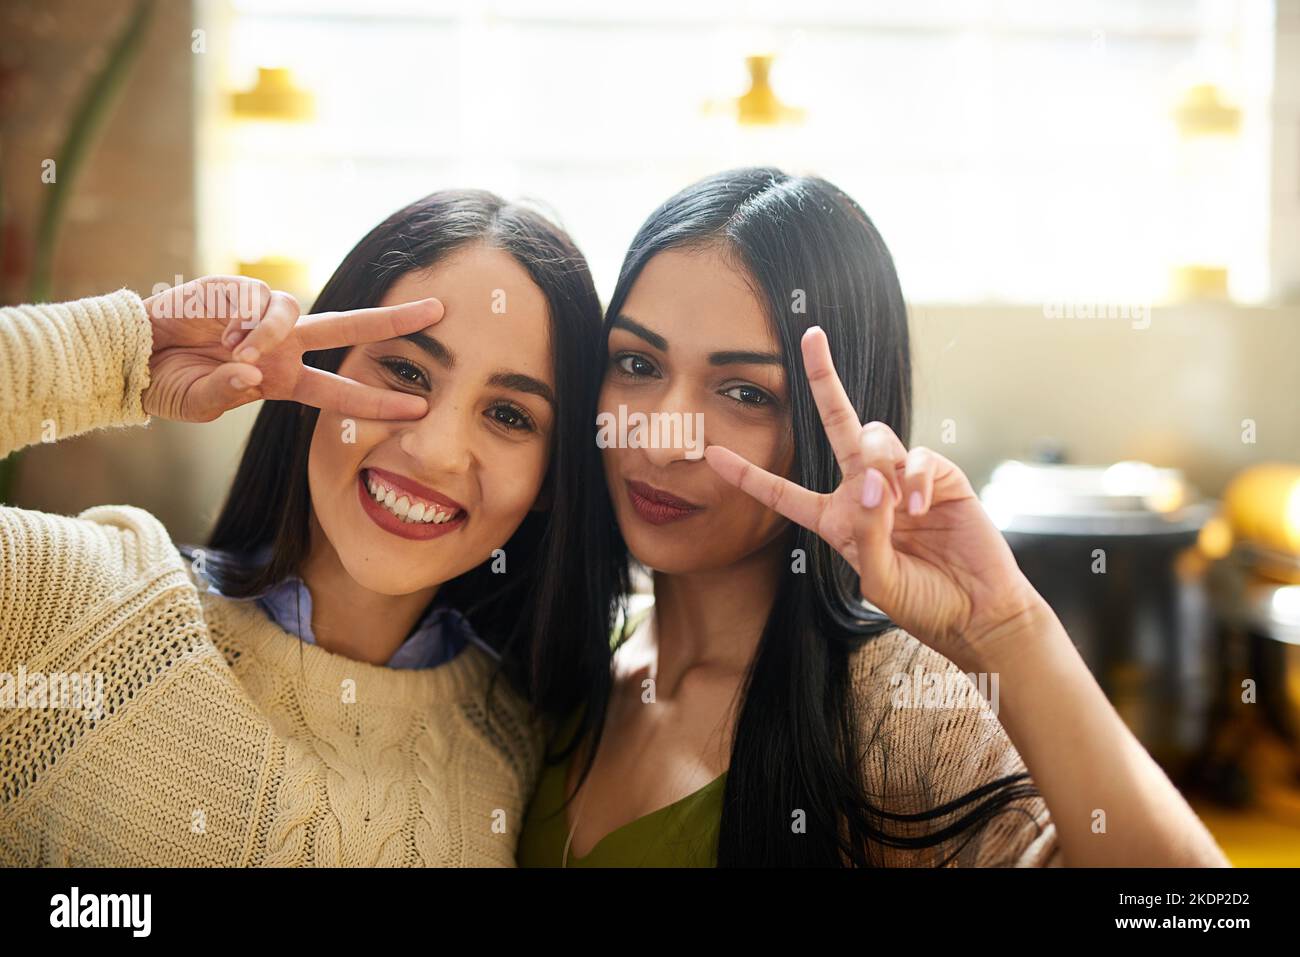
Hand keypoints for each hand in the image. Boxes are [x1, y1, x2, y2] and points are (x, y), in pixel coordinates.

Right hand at [140, 275, 441, 422]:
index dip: (379, 401)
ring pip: (298, 315)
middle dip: (395, 321)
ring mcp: (266, 316)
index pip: (342, 391)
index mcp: (285, 379)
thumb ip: (225, 395)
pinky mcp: (242, 289)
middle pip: (352, 329)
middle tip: (440, 312)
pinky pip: (262, 305)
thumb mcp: (199, 404)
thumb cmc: (169, 383)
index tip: (419, 409)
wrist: (132, 354)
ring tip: (236, 355)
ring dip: (271, 338)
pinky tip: (223, 336)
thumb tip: (251, 377)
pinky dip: (249, 325)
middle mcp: (285, 345)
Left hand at [704, 326, 1049, 669]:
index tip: (713, 454)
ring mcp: (903, 479)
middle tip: (811, 337)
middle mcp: (865, 491)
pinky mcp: (939, 475)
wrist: (977, 610)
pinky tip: (920, 509)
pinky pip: (918, 457)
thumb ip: (866, 536)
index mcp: (836, 520)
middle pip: (838, 425)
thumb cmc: (923, 602)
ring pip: (876, 439)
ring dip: (880, 465)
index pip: (785, 494)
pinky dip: (915, 480)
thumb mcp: (879, 581)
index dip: (750, 476)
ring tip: (898, 507)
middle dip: (824, 379)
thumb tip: (872, 484)